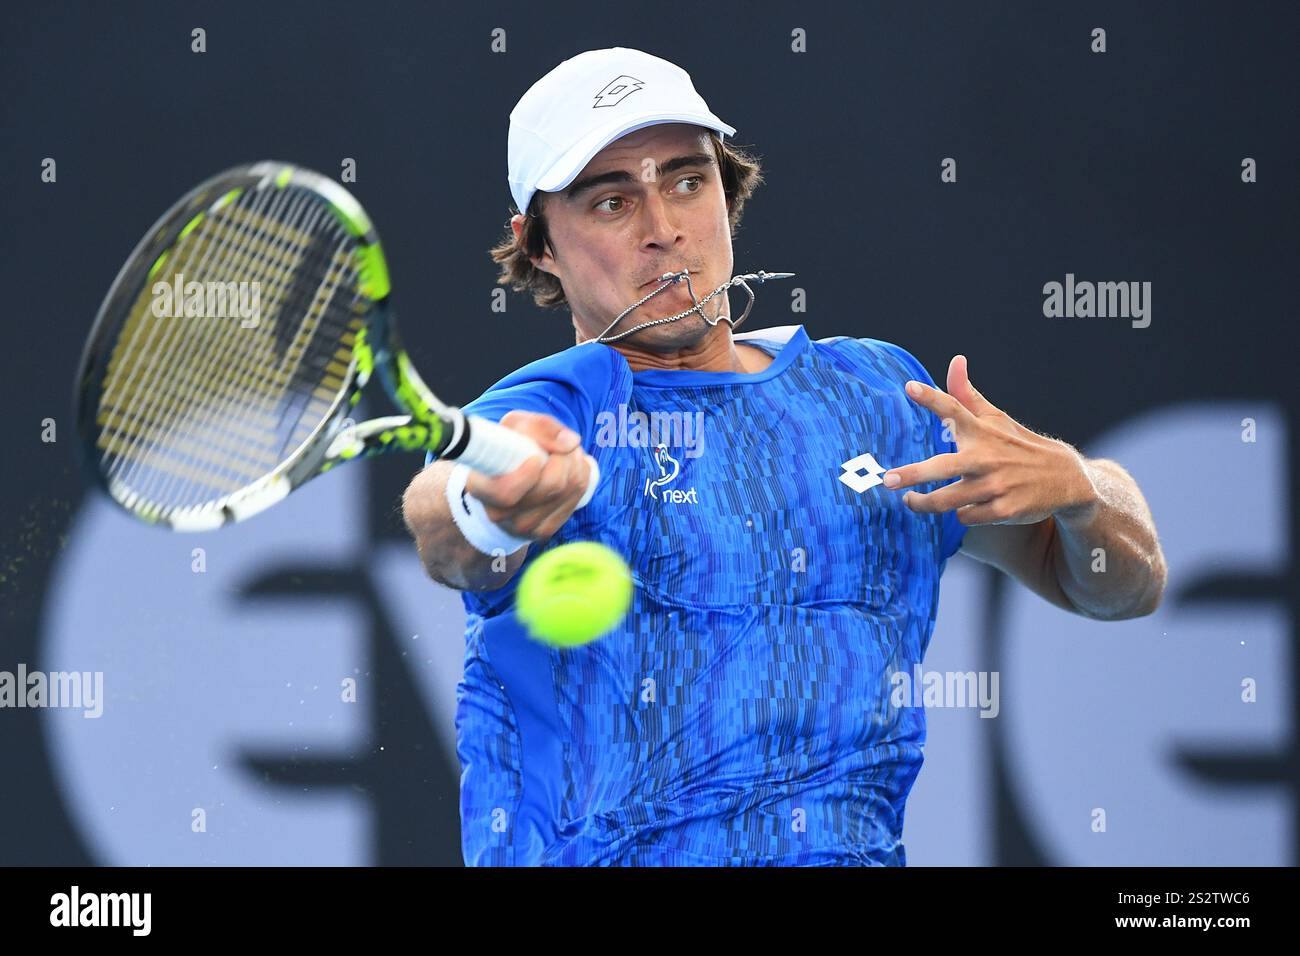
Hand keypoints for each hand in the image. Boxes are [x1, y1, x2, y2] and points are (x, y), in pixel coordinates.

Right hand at [464, 410, 593, 540]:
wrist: (509, 480)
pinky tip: (570, 470)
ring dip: (575, 465)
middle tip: (561, 445)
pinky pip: (575, 500)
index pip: (505, 492)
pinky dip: (580, 479)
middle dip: (564, 458)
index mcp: (480, 487)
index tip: (537, 457)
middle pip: (550, 487)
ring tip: (565, 454)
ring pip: (567, 491)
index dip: (528, 475)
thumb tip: (570, 443)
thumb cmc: (509, 450)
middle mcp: (498, 513)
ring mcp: (522, 526)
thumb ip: (540, 428)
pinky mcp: (543, 531)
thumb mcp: (515, 427)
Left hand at [882, 355, 1096, 525]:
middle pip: (942, 467)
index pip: (954, 408)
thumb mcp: (996, 419)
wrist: (1065, 479)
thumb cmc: (1018, 446)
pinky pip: (965, 517)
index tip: (910, 387)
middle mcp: (987, 457)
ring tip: (910, 500)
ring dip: (922, 504)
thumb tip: (955, 360)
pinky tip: (961, 509)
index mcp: (983, 431)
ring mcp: (996, 485)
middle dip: (911, 475)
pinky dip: (960, 514)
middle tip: (887, 480)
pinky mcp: (1004, 510)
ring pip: (946, 501)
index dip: (931, 397)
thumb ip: (966, 395)